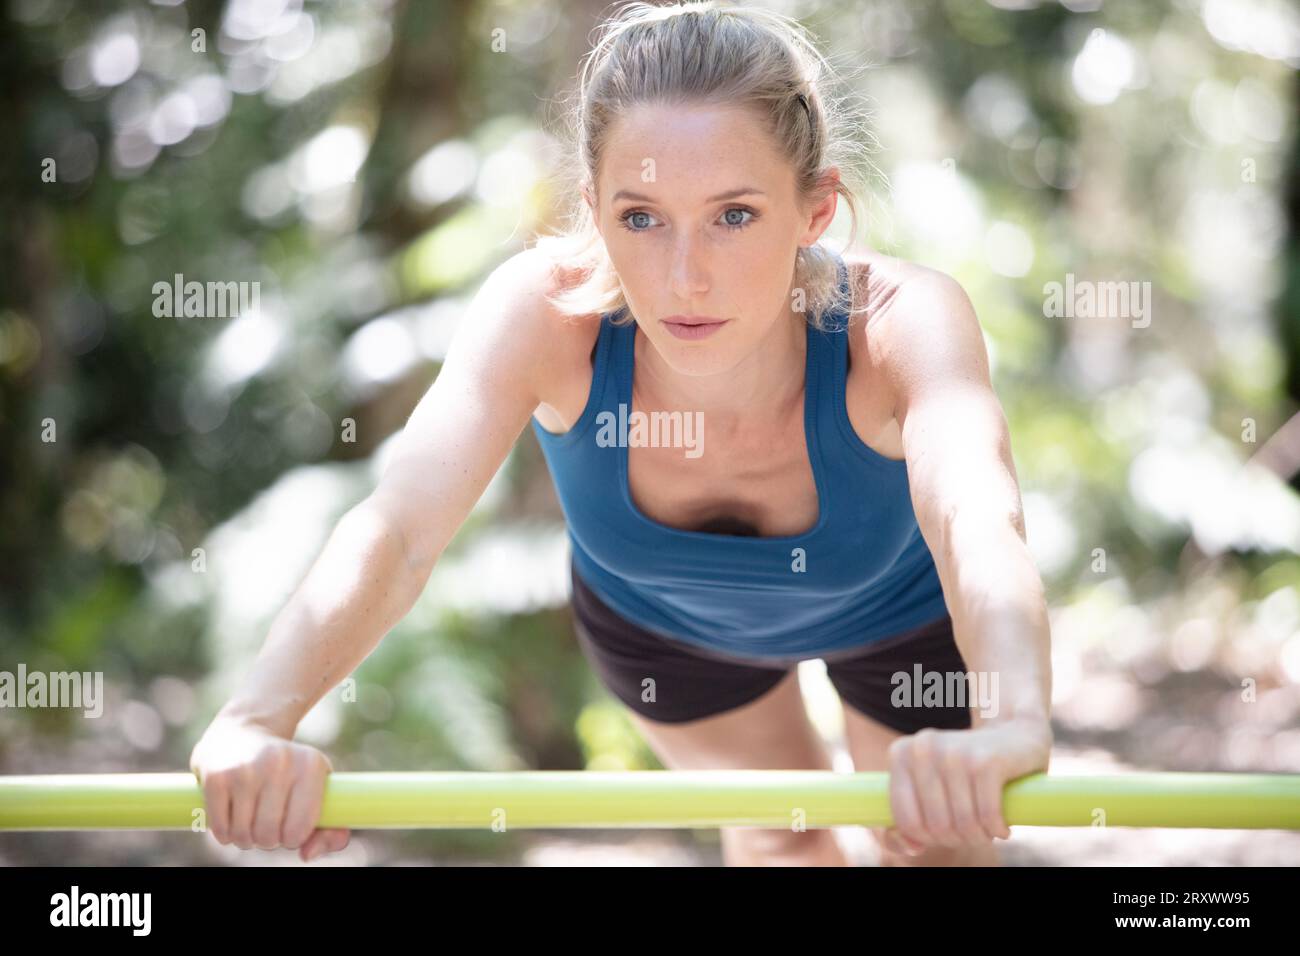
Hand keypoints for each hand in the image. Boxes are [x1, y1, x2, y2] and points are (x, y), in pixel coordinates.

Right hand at [189, 716, 349, 862]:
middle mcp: (280, 763)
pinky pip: (220, 830)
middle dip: (267, 839)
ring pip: (243, 836)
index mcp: (311, 765)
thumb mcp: (316, 789)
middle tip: (267, 822)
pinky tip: (232, 816)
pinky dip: (224, 834)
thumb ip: (331, 829)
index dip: (293, 838)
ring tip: (250, 819)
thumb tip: (306, 854)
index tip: (289, 825)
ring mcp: (246, 768)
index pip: (301, 830)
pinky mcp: (216, 776)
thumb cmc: (287, 772)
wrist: (241, 732)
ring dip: (245, 838)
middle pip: (270, 836)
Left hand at [881, 718, 1051, 856]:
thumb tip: (911, 848)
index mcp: (900, 754)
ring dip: (979, 838)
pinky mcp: (986, 761)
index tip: (943, 837)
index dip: (925, 840)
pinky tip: (1002, 828)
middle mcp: (922, 749)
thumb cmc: (965, 771)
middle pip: (936, 825)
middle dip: (957, 839)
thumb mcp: (931, 785)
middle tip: (971, 834)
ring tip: (986, 831)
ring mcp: (954, 753)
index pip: (905, 819)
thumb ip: (910, 819)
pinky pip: (988, 815)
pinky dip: (997, 829)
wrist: (1013, 735)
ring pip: (963, 823)